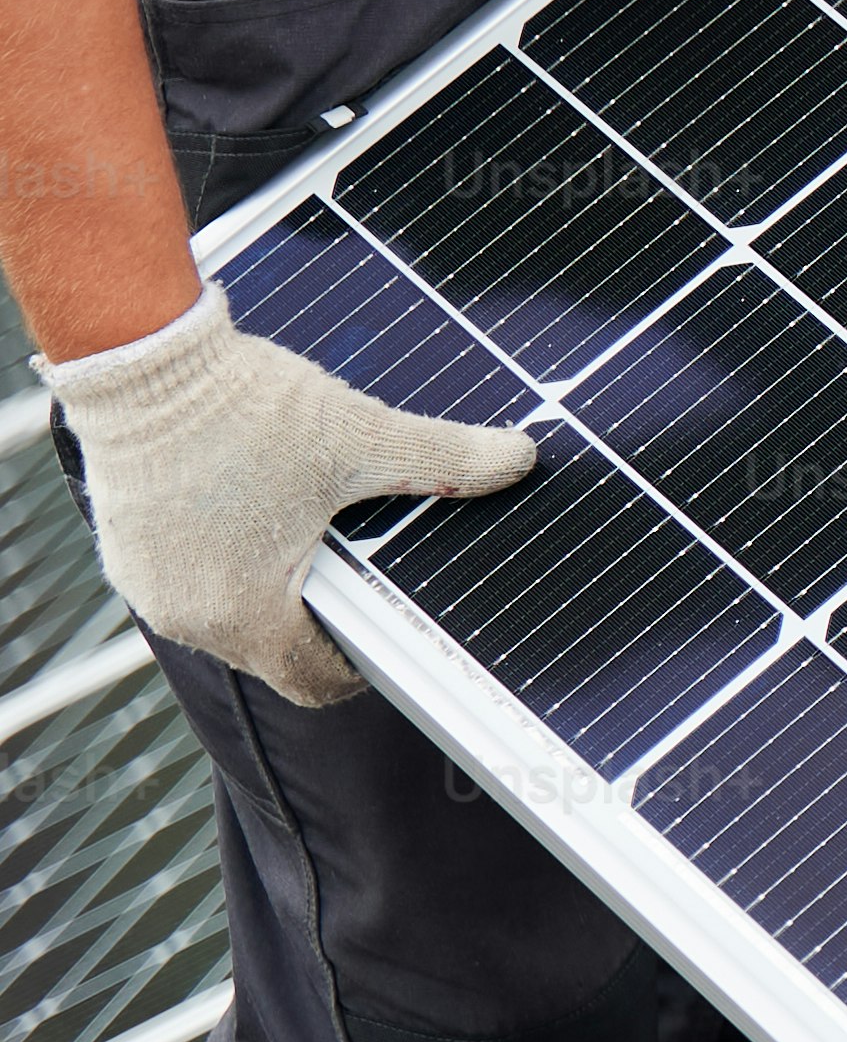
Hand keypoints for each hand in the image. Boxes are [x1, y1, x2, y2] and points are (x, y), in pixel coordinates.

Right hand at [45, 285, 533, 704]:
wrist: (144, 361)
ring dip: (281, 579)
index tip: (399, 624)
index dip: (368, 661)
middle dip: (331, 609)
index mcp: (242, 614)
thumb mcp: (361, 436)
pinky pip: (195, 575)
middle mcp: (187, 617)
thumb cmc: (243, 410)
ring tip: (324, 522)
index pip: (316, 680)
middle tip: (373, 562)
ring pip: (234, 609)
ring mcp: (150, 586)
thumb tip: (521, 459)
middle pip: (276, 648)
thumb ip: (444, 459)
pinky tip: (267, 501)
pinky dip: (236, 554)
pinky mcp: (130, 549)